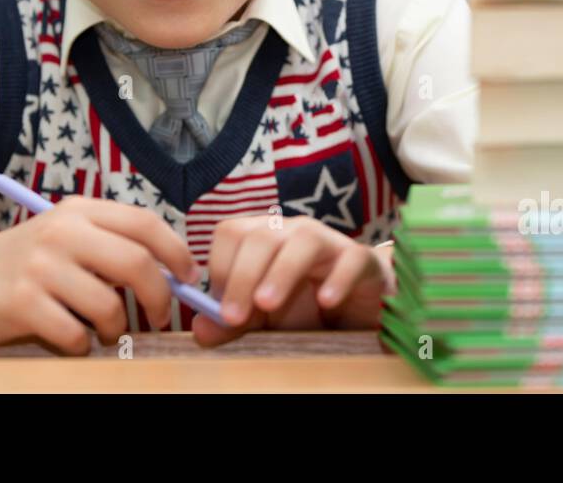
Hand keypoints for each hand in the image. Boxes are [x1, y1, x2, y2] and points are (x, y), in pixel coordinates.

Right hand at [0, 196, 198, 352]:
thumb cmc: (26, 261)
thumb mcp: (66, 234)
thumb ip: (111, 243)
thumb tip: (173, 273)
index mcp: (80, 211)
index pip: (145, 224)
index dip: (177, 253)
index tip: (188, 278)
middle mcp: (62, 232)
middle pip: (136, 264)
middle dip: (159, 297)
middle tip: (161, 315)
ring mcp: (40, 267)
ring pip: (108, 305)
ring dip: (117, 328)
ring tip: (107, 331)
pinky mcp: (21, 302)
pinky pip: (75, 333)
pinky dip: (83, 344)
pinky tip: (74, 338)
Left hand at [192, 215, 393, 346]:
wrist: (358, 309)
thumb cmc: (305, 307)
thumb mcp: (263, 319)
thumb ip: (232, 323)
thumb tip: (200, 331)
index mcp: (263, 237)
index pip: (231, 233)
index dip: (219, 267)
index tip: (217, 308)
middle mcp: (293, 231)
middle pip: (262, 236)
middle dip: (242, 275)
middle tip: (234, 316)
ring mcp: (330, 241)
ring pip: (304, 240)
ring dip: (282, 271)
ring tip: (268, 304)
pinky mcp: (362, 259)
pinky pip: (351, 259)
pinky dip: (338, 279)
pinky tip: (326, 303)